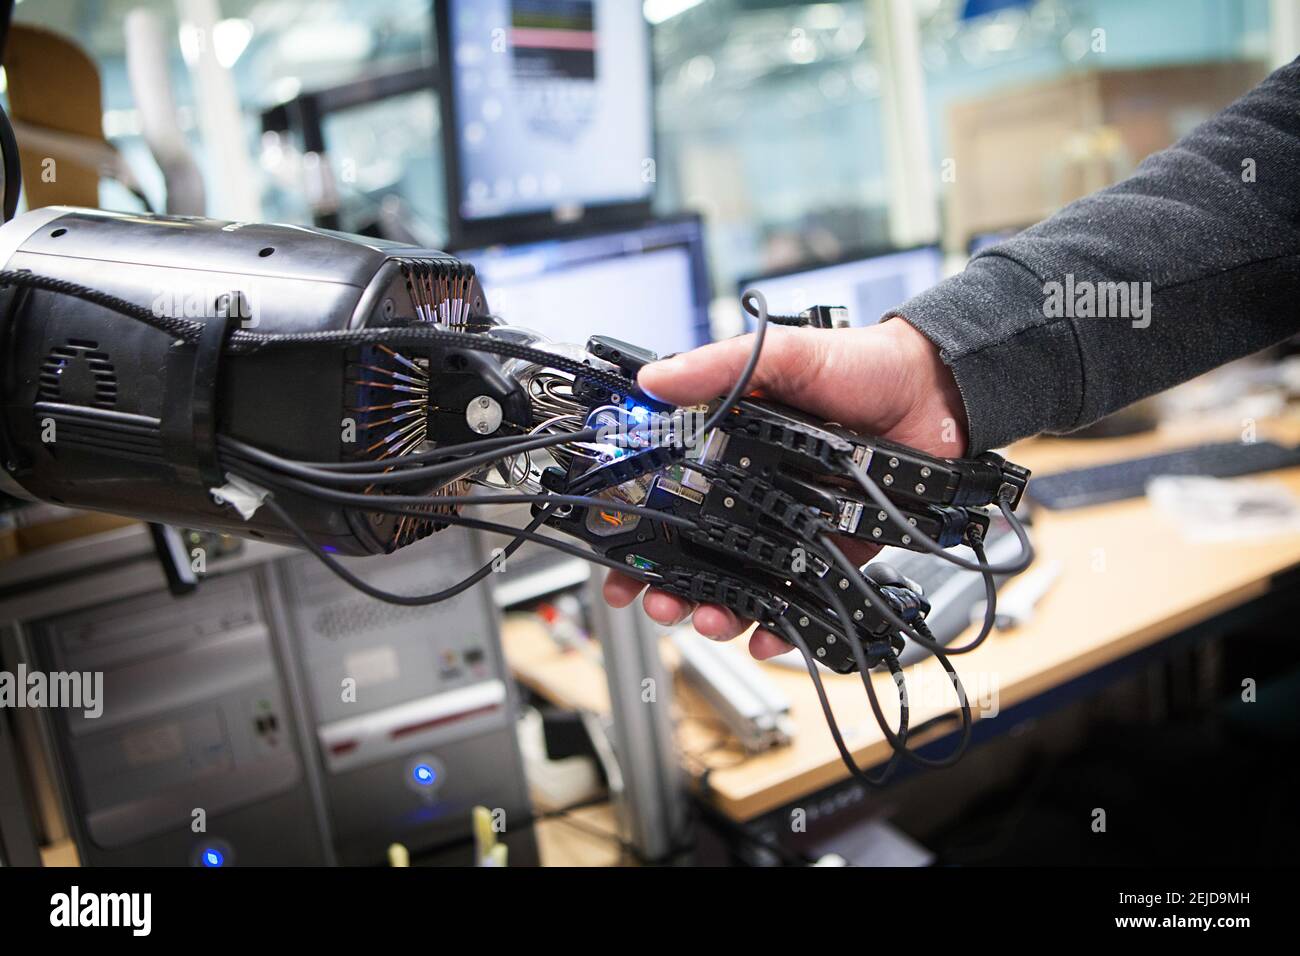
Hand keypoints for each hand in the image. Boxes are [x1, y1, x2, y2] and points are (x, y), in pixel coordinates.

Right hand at [602, 316, 968, 660]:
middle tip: (658, 603)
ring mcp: (788, 520)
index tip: (612, 558)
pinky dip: (780, 626)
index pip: (663, 492)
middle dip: (667, 585)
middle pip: (692, 549)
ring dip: (716, 609)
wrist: (935, 389)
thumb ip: (718, 367)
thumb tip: (654, 380)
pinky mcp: (830, 546)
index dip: (632, 528)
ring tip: (711, 620)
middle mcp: (750, 488)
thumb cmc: (859, 363)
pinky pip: (798, 595)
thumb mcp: (783, 355)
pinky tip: (764, 636)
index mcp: (725, 443)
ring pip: (738, 579)